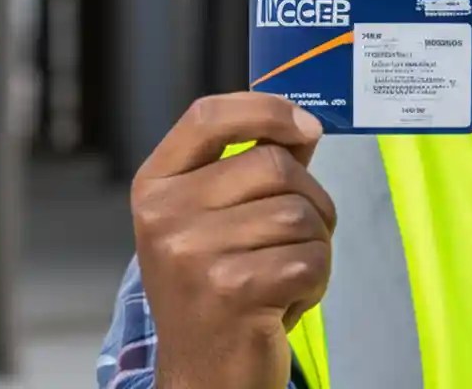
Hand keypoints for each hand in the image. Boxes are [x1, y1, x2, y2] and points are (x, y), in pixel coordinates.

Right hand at [130, 92, 334, 388]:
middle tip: (294, 241)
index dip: (267, 110)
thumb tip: (303, 124)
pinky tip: (284, 303)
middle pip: (275, 165)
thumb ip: (254, 169)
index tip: (307, 125)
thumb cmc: (219, 291)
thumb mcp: (218, 221)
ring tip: (282, 276)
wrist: (204, 374)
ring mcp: (193, 253)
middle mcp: (164, 216)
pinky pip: (312, 258)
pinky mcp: (232, 290)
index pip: (209, 115)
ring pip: (301, 213)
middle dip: (309, 200)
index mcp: (156, 186)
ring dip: (314, 247)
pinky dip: (316, 281)